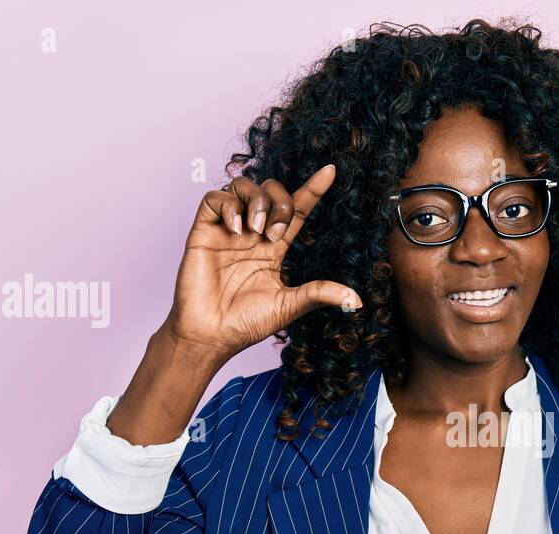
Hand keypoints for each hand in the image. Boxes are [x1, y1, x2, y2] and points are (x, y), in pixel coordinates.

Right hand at [164, 164, 361, 361]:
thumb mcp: (289, 306)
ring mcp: (227, 230)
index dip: (313, 189)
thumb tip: (355, 299)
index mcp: (273, 248)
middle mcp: (252, 234)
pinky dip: (228, 206)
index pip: (297, 210)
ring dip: (256, 201)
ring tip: (256, 230)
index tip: (331, 171)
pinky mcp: (203, 231)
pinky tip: (236, 230)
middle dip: (280, 202)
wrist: (211, 335)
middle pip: (271, 191)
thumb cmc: (245, 323)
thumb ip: (319, 294)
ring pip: (242, 186)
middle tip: (277, 233)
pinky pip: (214, 198)